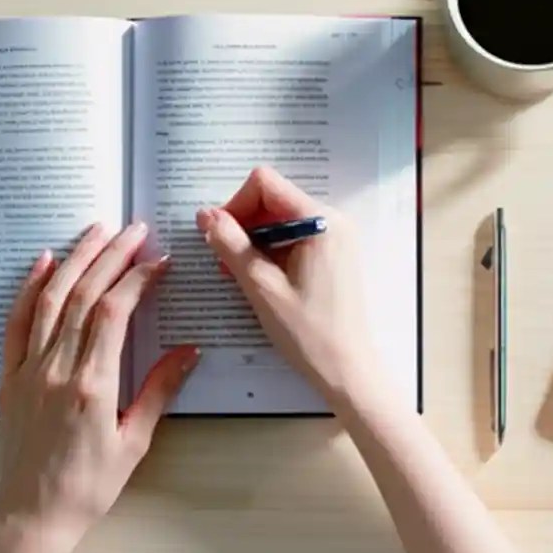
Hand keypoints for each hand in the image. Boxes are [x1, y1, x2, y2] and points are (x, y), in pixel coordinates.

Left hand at [0, 221, 197, 552]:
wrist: (33, 516)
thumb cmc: (88, 487)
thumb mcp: (135, 441)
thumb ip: (159, 391)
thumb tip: (188, 352)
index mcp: (92, 385)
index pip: (115, 312)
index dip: (137, 279)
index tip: (159, 261)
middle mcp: (57, 369)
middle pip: (84, 296)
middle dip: (111, 256)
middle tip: (134, 229)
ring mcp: (29, 370)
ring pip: (51, 300)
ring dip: (74, 260)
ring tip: (96, 231)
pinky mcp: (10, 377)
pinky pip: (17, 323)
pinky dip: (30, 288)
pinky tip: (43, 262)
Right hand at [196, 167, 380, 404]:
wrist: (348, 369)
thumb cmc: (308, 332)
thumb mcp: (261, 286)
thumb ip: (231, 244)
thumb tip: (205, 215)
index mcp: (320, 221)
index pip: (265, 183)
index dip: (235, 204)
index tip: (219, 236)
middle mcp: (332, 220)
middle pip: (273, 199)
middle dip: (243, 224)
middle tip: (224, 260)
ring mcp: (336, 237)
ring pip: (281, 219)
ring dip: (255, 240)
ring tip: (238, 273)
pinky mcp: (334, 253)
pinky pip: (295, 237)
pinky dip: (272, 250)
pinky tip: (260, 278)